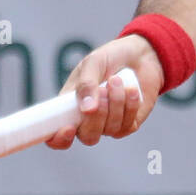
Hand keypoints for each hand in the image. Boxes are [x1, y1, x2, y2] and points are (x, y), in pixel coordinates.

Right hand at [46, 34, 163, 148]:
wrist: (139, 55)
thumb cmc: (110, 58)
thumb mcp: (93, 63)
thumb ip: (86, 84)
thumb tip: (86, 109)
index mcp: (69, 107)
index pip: (56, 136)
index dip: (59, 139)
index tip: (69, 128)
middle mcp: (87, 121)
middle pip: (88, 137)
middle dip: (97, 116)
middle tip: (103, 89)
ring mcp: (109, 125)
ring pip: (110, 129)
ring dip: (116, 103)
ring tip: (117, 80)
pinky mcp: (129, 124)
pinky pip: (128, 126)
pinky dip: (131, 106)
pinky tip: (131, 89)